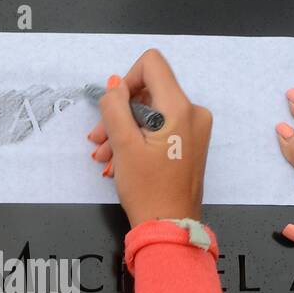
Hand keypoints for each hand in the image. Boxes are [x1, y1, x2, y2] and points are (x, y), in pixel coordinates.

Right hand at [86, 48, 211, 228]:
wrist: (170, 228)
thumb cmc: (147, 190)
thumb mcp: (123, 145)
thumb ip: (114, 107)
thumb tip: (114, 85)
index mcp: (180, 108)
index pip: (152, 64)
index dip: (126, 80)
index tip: (114, 108)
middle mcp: (193, 113)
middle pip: (149, 91)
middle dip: (120, 113)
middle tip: (99, 140)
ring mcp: (195, 129)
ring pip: (151, 112)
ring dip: (124, 130)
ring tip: (105, 156)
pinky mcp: (191, 143)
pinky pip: (160, 128)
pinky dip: (138, 139)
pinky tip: (119, 160)